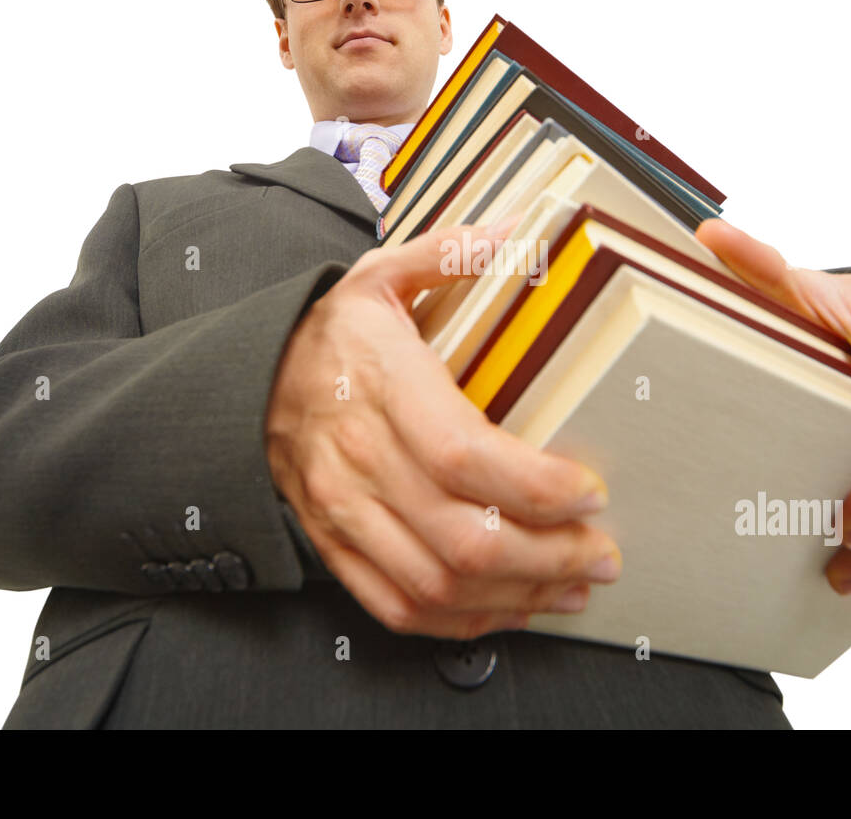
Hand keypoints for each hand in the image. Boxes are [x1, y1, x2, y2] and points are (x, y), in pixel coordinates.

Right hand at [264, 219, 622, 639]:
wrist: (247, 384)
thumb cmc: (326, 334)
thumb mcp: (379, 276)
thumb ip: (449, 253)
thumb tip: (518, 230)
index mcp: (382, 389)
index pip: (465, 457)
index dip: (536, 486)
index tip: (590, 490)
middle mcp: (361, 461)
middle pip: (465, 537)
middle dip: (549, 555)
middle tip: (603, 553)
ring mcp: (346, 513)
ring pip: (440, 584)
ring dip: (520, 595)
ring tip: (574, 585)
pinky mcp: (337, 547)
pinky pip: (400, 606)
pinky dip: (464, 620)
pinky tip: (511, 607)